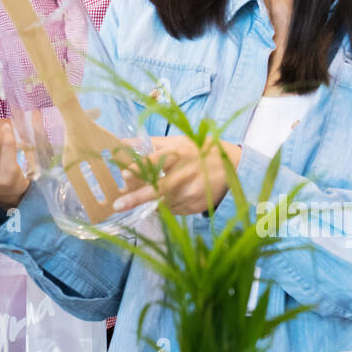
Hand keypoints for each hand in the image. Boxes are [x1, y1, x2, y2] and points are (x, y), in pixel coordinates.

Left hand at [111, 136, 240, 216]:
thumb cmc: (201, 150)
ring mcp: (193, 192)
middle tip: (117, 205)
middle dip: (137, 198)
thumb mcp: (179, 141)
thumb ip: (151, 144)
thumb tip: (123, 144)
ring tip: (143, 196)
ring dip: (151, 201)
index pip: (155, 161)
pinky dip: (166, 205)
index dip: (139, 168)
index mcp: (179, 153)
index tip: (124, 175)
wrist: (234, 167)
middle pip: (158, 188)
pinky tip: (170, 197)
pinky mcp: (196, 206)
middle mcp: (186, 174)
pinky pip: (173, 210)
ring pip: (163, 202)